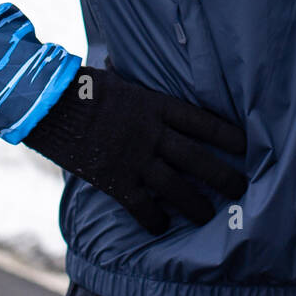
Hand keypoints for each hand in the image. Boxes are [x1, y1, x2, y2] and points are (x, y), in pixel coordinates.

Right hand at [22, 64, 247, 234]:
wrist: (49, 105)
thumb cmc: (82, 87)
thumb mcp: (117, 79)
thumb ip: (135, 85)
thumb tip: (135, 69)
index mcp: (154, 105)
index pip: (201, 121)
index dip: (226, 135)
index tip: (246, 145)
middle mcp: (151, 133)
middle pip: (197, 157)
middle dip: (222, 175)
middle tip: (241, 188)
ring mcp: (134, 158)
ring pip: (176, 186)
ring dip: (195, 203)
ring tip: (209, 216)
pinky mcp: (114, 180)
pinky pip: (141, 205)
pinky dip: (153, 218)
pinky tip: (161, 227)